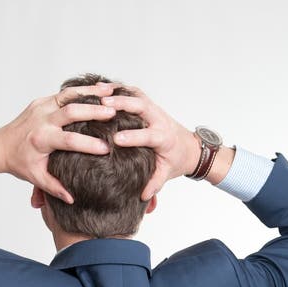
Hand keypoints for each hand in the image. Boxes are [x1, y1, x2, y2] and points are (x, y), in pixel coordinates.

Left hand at [0, 82, 122, 203]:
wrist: (0, 146)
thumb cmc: (19, 163)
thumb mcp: (36, 178)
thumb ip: (54, 189)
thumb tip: (72, 200)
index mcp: (41, 140)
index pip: (69, 141)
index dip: (88, 145)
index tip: (107, 149)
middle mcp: (42, 120)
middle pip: (71, 111)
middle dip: (94, 111)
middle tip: (114, 113)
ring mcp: (42, 107)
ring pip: (69, 96)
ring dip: (91, 94)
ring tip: (112, 93)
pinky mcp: (42, 101)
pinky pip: (65, 93)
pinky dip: (82, 91)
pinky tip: (99, 91)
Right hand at [99, 85, 200, 200]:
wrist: (189, 147)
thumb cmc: (176, 160)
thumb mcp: (167, 173)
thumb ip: (155, 183)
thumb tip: (144, 196)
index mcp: (164, 137)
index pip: (149, 135)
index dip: (133, 137)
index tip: (117, 140)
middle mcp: (159, 119)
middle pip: (142, 107)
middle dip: (123, 105)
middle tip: (103, 104)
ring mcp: (153, 109)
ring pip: (136, 96)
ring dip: (118, 93)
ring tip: (98, 92)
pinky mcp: (147, 104)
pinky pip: (133, 93)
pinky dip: (118, 89)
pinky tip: (101, 89)